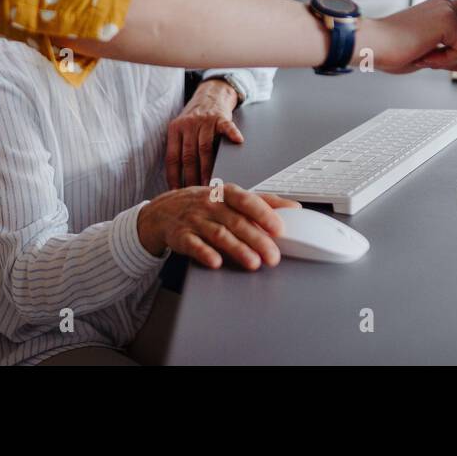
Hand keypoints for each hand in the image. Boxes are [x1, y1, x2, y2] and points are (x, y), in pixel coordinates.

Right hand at [137, 184, 301, 269]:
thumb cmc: (204, 205)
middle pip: (236, 222)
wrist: (163, 211)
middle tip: (273, 256)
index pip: (247, 200)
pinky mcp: (180, 236)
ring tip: (253, 262)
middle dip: (256, 240)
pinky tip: (216, 262)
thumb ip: (262, 202)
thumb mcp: (231, 198)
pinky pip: (193, 244)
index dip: (263, 213)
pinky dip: (204, 253)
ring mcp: (194, 220)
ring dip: (236, 249)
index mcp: (225, 193)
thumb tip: (293, 207)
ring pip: (218, 234)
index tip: (279, 228)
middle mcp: (210, 205)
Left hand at [166, 79, 243, 188]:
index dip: (174, 176)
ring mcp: (205, 120)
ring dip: (207, 168)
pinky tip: (238, 142)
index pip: (172, 157)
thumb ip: (180, 148)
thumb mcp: (181, 129)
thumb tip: (178, 180)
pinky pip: (226, 127)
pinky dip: (232, 134)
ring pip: (205, 148)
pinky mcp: (220, 117)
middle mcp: (188, 124)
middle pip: (189, 155)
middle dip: (191, 177)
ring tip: (210, 184)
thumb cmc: (195, 118)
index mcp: (175, 129)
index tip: (177, 191)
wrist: (210, 94)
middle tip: (195, 193)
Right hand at [364, 0, 456, 72]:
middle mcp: (447, 4)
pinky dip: (446, 60)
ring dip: (449, 58)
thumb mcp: (426, 55)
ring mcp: (449, 10)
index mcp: (440, 9)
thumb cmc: (390, 48)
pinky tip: (426, 53)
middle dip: (456, 54)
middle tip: (428, 54)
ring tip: (424, 52)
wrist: (372, 45)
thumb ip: (449, 55)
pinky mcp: (449, 19)